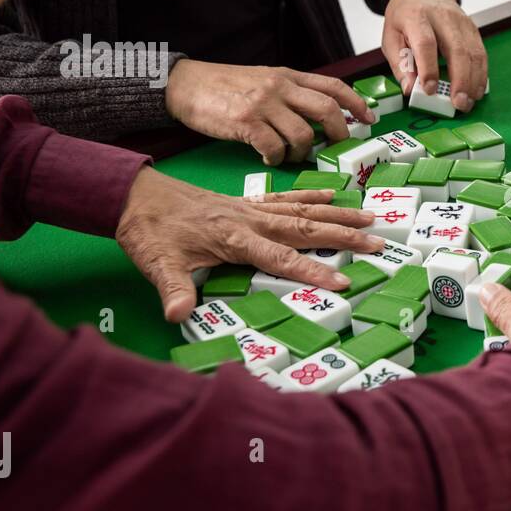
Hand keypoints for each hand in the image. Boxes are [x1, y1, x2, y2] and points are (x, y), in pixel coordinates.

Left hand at [116, 168, 384, 321]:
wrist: (133, 195)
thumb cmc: (148, 231)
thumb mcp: (156, 264)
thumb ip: (173, 290)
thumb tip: (178, 316)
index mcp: (234, 238)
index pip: (281, 258)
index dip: (312, 270)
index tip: (343, 280)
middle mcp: (250, 221)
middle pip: (305, 229)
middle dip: (343, 237)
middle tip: (377, 243)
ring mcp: (250, 209)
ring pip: (302, 211)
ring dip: (337, 215)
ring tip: (369, 218)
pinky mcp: (245, 202)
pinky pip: (285, 199)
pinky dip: (310, 197)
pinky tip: (331, 196)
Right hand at [165, 59, 375, 165]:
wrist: (185, 84)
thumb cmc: (224, 86)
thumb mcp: (264, 78)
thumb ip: (290, 92)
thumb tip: (321, 115)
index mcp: (288, 75)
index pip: (333, 86)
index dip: (355, 103)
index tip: (368, 119)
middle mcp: (280, 86)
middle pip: (326, 111)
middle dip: (338, 135)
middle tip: (333, 149)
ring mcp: (263, 104)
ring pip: (303, 134)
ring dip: (301, 152)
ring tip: (290, 155)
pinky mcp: (245, 122)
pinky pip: (274, 148)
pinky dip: (276, 158)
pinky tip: (269, 157)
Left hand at [382, 0, 486, 111]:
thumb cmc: (405, 15)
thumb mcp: (391, 36)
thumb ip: (400, 64)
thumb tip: (410, 90)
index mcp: (416, 16)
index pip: (426, 43)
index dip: (429, 68)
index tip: (430, 90)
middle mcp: (442, 16)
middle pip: (457, 49)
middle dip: (460, 80)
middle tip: (458, 104)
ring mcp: (461, 21)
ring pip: (474, 52)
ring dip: (474, 81)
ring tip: (468, 102)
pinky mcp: (473, 28)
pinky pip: (481, 53)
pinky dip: (481, 74)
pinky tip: (476, 90)